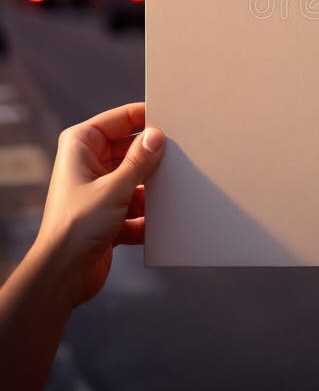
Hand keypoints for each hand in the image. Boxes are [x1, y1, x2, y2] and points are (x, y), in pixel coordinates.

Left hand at [33, 103, 164, 307]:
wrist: (63, 277)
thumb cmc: (75, 228)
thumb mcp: (114, 188)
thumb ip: (139, 160)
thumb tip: (157, 135)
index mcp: (81, 146)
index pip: (120, 119)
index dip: (145, 117)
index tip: (172, 119)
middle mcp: (89, 163)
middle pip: (131, 147)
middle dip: (152, 156)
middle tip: (178, 156)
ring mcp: (100, 188)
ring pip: (137, 176)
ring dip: (152, 187)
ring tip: (171, 191)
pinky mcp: (110, 212)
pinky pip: (138, 201)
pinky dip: (148, 212)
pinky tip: (159, 220)